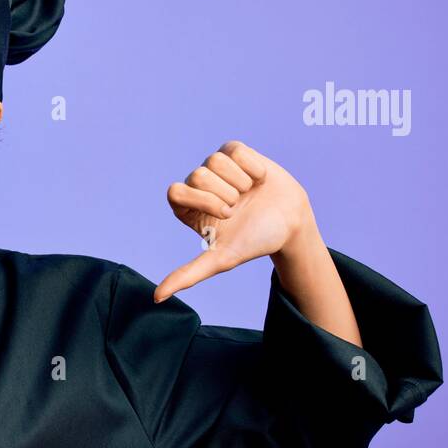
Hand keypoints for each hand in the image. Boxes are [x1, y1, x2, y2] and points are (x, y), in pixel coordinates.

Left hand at [154, 140, 316, 302]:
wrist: (291, 225)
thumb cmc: (254, 242)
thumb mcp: (221, 259)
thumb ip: (188, 274)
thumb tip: (157, 297)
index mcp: (188, 207)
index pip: (175, 191)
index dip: (203, 201)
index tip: (225, 216)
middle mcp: (198, 185)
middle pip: (198, 174)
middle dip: (225, 193)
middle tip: (239, 207)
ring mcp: (216, 166)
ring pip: (216, 160)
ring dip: (240, 181)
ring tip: (249, 194)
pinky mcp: (235, 152)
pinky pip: (236, 150)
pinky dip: (253, 167)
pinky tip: (258, 180)